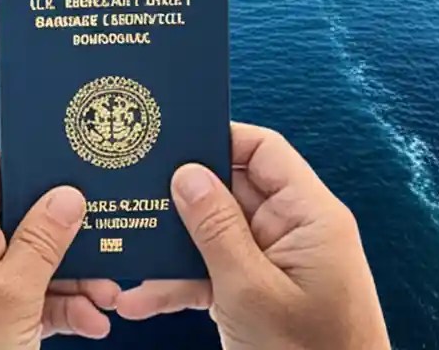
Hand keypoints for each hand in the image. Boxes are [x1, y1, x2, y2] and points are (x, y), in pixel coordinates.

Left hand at [0, 151, 120, 348]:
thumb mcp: (9, 297)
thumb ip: (41, 242)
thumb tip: (69, 194)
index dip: (36, 162)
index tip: (81, 156)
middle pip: (29, 219)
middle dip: (73, 231)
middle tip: (114, 229)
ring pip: (42, 263)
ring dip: (80, 277)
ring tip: (111, 292)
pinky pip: (41, 299)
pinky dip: (69, 308)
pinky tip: (95, 320)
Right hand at [117, 123, 389, 349]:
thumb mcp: (251, 291)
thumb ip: (216, 229)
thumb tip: (187, 175)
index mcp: (309, 216)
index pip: (264, 151)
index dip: (219, 138)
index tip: (171, 139)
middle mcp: (294, 232)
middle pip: (232, 190)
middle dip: (183, 196)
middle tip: (135, 190)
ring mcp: (276, 265)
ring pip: (215, 236)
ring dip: (174, 250)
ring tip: (129, 252)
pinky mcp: (260, 295)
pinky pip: (215, 274)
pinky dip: (181, 285)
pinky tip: (142, 298)